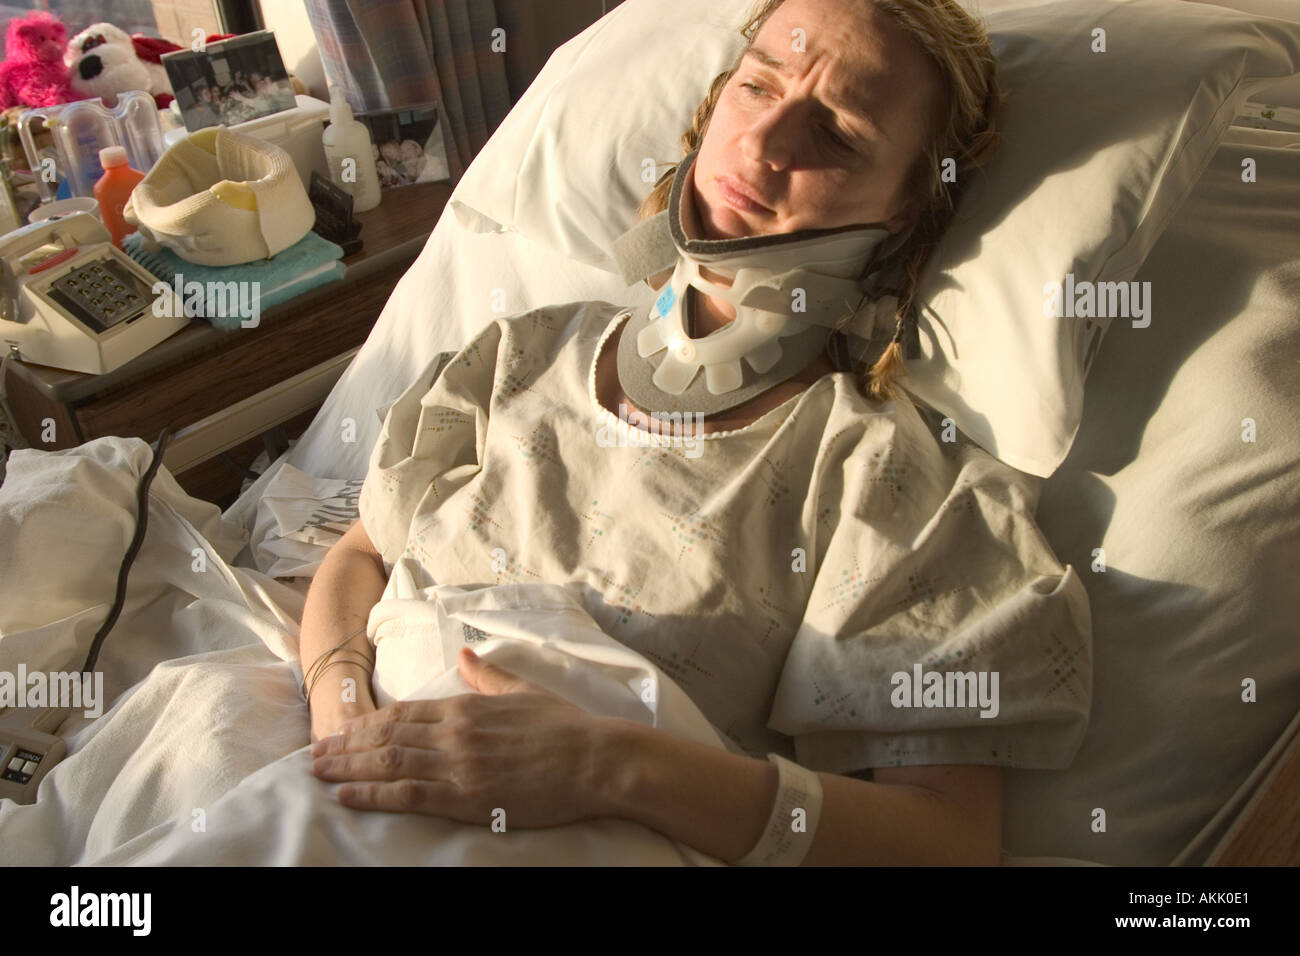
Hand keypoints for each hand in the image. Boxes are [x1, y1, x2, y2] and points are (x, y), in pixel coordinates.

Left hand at [310, 648, 613, 828]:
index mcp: (467, 706)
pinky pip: (408, 795)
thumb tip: (467, 655)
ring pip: (388, 764)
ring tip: (318, 772)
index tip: (340, 729)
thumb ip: (489, 675)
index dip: (365, 723)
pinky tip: (347, 795)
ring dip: (348, 768)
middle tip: (314, 754)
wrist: (594, 760)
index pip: (402, 713)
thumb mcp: (523, 690)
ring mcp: (458, 766)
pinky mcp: (467, 798)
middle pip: (385, 738)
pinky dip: (372, 795)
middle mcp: (454, 733)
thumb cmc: (565, 726)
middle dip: (346, 746)